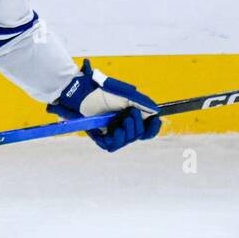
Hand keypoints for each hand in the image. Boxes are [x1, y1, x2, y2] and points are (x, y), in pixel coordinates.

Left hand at [47, 59, 161, 152]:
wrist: (82, 93)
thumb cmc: (103, 92)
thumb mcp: (127, 95)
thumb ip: (143, 103)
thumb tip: (156, 111)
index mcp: (131, 117)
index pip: (147, 129)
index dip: (153, 128)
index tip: (155, 120)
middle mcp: (122, 126)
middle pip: (139, 135)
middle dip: (139, 125)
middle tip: (132, 112)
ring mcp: (112, 132)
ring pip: (128, 141)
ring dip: (130, 131)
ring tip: (123, 119)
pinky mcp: (100, 137)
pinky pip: (113, 145)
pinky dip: (118, 139)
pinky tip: (117, 130)